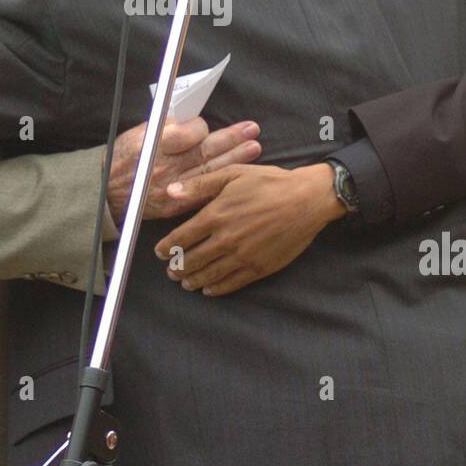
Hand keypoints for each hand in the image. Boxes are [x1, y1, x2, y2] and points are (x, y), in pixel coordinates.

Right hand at [107, 118, 260, 222]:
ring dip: (234, 158)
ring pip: (209, 170)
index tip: (203, 125)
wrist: (108, 192)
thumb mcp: (138, 133)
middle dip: (230, 139)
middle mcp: (164, 168)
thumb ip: (166, 126)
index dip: (199, 127)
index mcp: (153, 146)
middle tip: (252, 129)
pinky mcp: (176, 204)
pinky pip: (204, 192)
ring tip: (254, 147)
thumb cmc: (124, 158)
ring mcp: (172, 188)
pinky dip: (221, 181)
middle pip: (204, 151)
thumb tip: (192, 117)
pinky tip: (238, 174)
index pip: (187, 133)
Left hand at [154, 163, 344, 295]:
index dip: (167, 247)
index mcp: (216, 215)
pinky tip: (209, 290)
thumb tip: (171, 191)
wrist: (307, 199)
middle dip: (177, 267)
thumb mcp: (233, 174)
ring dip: (193, 280)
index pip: (182, 237)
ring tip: (184, 282)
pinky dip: (217, 289)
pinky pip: (232, 283)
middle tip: (170, 271)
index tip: (159, 252)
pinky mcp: (259, 267)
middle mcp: (226, 239)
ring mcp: (242, 256)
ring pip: (209, 275)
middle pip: (192, 260)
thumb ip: (200, 184)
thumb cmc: (270, 183)